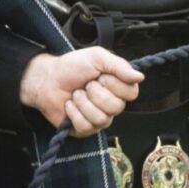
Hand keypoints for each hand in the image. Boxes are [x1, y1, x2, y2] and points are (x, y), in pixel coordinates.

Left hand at [19, 47, 142, 135]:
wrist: (48, 79)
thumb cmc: (72, 67)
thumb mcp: (97, 57)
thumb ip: (119, 66)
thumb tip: (140, 76)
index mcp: (119, 88)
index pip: (132, 93)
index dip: (114, 84)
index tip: (101, 76)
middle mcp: (113, 105)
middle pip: (116, 107)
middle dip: (95, 92)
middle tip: (86, 84)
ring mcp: (100, 119)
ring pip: (100, 118)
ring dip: (82, 102)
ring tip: (76, 94)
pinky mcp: (85, 129)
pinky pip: (85, 126)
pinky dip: (73, 112)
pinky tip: (69, 105)